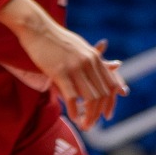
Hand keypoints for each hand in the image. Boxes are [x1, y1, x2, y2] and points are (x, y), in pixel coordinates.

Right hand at [0, 0, 128, 129]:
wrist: (39, 28)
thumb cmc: (58, 40)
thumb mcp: (81, 48)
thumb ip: (95, 59)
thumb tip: (116, 65)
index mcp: (95, 58)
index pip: (111, 84)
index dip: (111, 102)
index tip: (107, 115)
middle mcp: (90, 62)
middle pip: (103, 94)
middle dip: (99, 113)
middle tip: (92, 125)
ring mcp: (76, 67)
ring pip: (90, 97)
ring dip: (89, 115)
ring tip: (85, 126)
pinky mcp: (60, 71)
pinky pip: (72, 96)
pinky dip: (75, 110)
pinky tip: (74, 118)